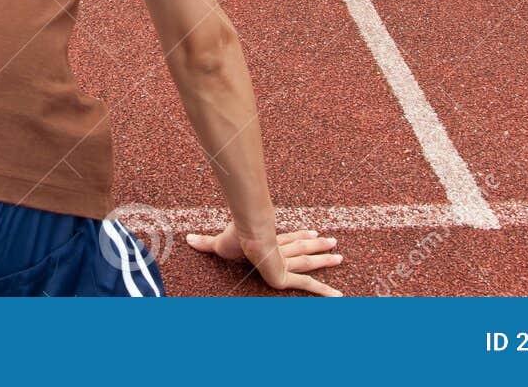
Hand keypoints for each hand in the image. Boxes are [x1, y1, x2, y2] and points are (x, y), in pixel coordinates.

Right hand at [186, 225, 342, 295]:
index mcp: (268, 241)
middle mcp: (280, 249)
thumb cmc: (234, 239)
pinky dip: (324, 292)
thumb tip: (187, 238)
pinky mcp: (288, 276)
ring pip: (308, 261)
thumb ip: (206, 243)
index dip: (299, 234)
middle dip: (317, 244)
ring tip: (340, 256)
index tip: (311, 230)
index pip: (286, 238)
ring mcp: (286, 262)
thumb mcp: (218, 244)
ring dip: (324, 259)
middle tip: (333, 241)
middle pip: (301, 247)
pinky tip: (339, 297)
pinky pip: (309, 286)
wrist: (246, 239)